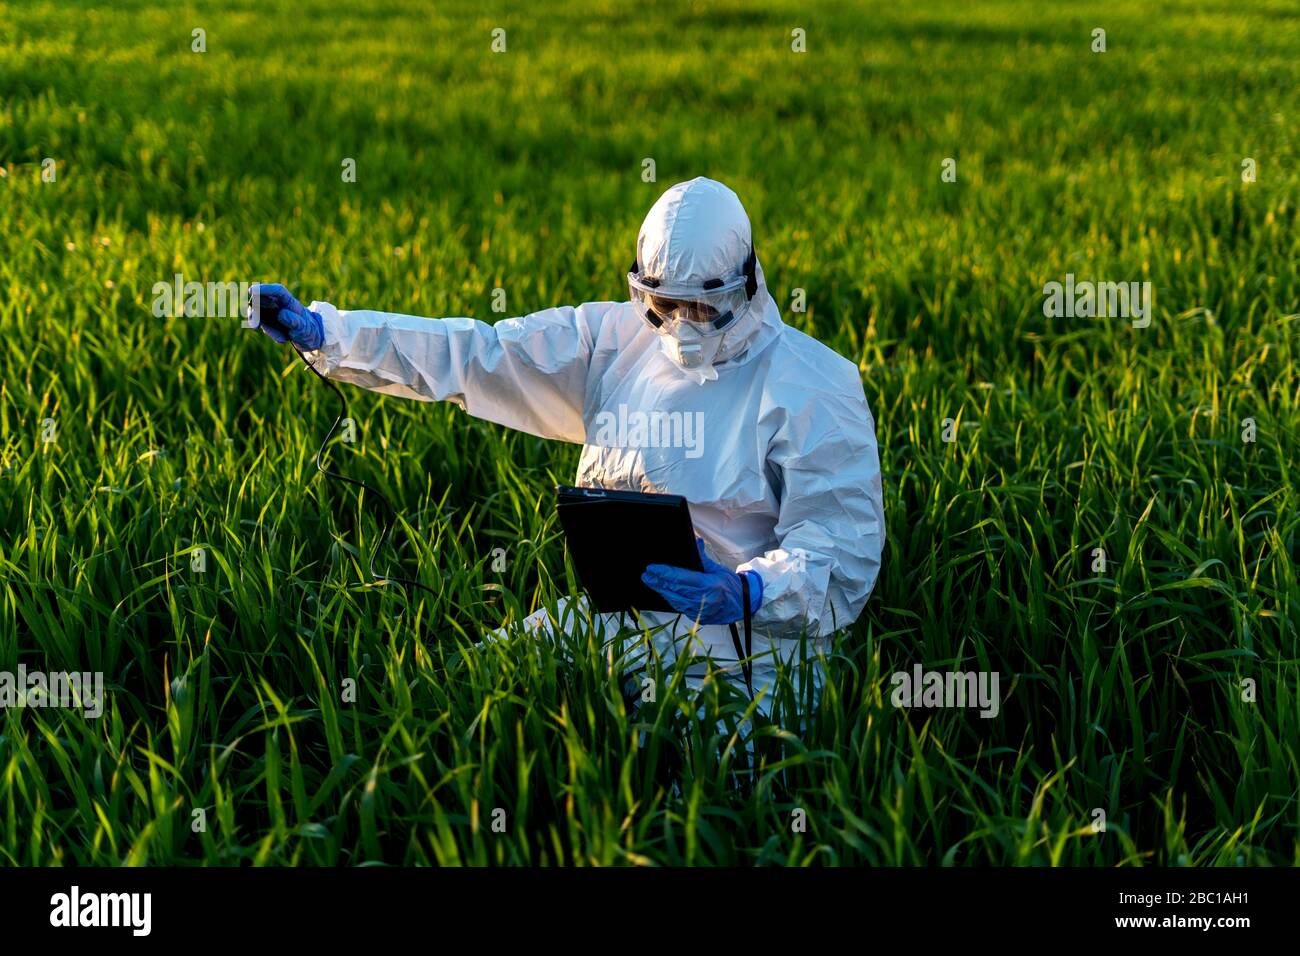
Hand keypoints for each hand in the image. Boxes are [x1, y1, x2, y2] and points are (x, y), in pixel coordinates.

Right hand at [248, 283, 323, 350]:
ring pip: (257, 312)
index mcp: (289, 301)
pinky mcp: (266, 320)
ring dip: (260, 322)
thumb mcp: (303, 327)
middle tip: (255, 323)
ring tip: (278, 337)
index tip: (252, 290)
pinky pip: (261, 324)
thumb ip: (294, 321)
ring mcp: (270, 311)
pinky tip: (283, 339)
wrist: (307, 337)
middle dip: (254, 308)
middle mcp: (277, 303)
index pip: (277, 291)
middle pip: (261, 299)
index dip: (265, 289)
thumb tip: (281, 314)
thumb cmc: (307, 329)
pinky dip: (270, 331)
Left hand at [642, 537, 762, 624]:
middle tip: (646, 575)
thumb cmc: (731, 585)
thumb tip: (695, 542)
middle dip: (658, 582)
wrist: (744, 604)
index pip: (681, 578)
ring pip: (675, 600)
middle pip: (675, 590)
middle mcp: (703, 600)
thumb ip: (703, 558)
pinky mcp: (698, 617)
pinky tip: (664, 592)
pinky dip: (671, 599)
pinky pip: (680, 607)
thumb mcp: (718, 569)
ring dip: (662, 591)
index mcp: (709, 586)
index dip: (665, 573)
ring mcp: (700, 611)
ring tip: (651, 582)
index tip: (653, 568)